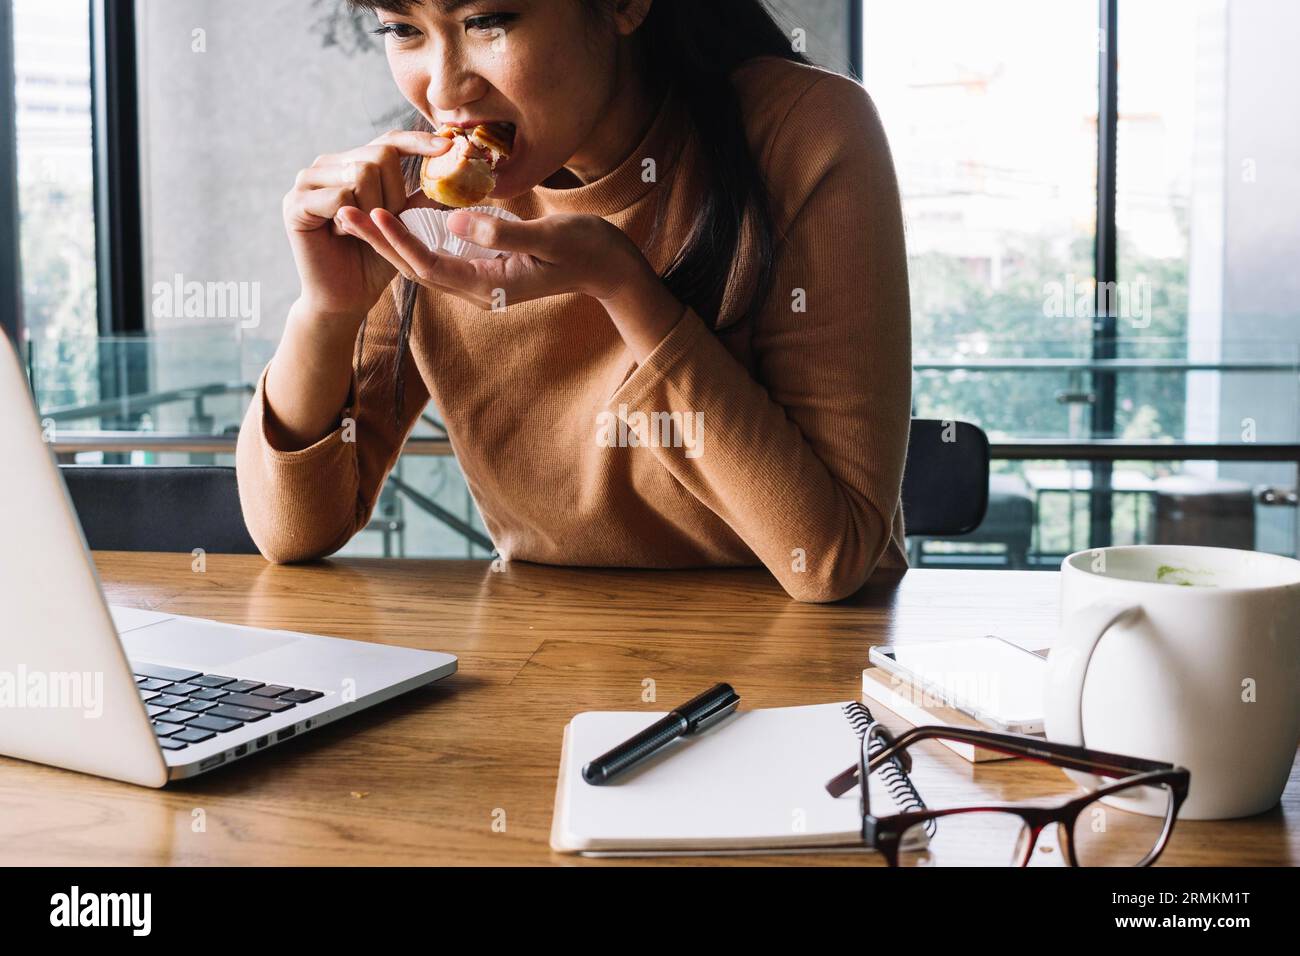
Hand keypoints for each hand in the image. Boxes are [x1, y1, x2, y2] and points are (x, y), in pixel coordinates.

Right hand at [282, 129, 453, 319]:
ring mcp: (307, 180)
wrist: (345, 297)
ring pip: (362, 172)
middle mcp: (328, 165)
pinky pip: (340, 196)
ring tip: (357, 230)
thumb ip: (419, 197)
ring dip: (373, 209)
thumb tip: (450, 170)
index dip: (418, 142)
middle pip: (380, 155)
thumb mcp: (405, 225)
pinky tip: (340, 235)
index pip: (389, 141)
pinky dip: (350, 220)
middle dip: (394, 194)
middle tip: (381, 223)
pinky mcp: (296, 202)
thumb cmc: (375, 261)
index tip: (448, 147)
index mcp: (352, 164)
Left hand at [336, 206, 644, 309]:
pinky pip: (441, 254)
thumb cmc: (586, 250)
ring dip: (390, 240)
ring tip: (356, 214)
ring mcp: (481, 280)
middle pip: (417, 268)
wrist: (610, 268)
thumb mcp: (548, 237)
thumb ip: (502, 231)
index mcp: (490, 286)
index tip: (373, 214)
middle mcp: (478, 289)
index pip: (432, 266)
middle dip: (379, 242)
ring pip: (424, 262)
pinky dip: (414, 236)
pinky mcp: (486, 267)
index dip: (400, 242)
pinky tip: (396, 216)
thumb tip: (453, 220)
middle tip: (341, 212)